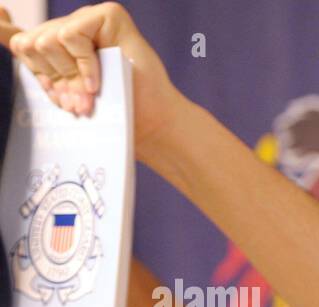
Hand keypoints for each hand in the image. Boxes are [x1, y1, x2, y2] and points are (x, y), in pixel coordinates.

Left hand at [2, 2, 182, 162]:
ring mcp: (90, 19)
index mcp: (58, 44)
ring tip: (89, 97)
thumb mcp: (64, 92)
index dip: (36, 71)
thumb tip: (2, 31)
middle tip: (78, 103)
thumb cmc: (113, 114)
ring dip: (70, 76)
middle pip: (30, 44)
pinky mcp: (109, 16)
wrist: (150, 124)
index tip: (59, 94)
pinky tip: (98, 82)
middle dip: (54, 79)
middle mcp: (71, 26)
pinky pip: (70, 36)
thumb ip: (37, 67)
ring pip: (46, 40)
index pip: (21, 45)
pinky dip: (84, 65)